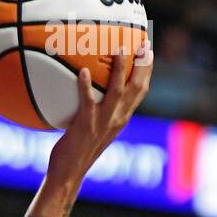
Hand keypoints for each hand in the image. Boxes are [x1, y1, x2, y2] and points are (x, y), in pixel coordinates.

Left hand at [48, 40, 153, 188]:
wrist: (68, 175)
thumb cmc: (76, 153)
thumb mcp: (94, 130)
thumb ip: (98, 112)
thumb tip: (90, 91)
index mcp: (121, 119)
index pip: (140, 92)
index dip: (147, 70)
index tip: (148, 51)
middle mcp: (117, 120)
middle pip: (137, 87)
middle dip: (142, 63)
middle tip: (142, 42)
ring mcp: (102, 123)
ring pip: (117, 91)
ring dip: (120, 69)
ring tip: (119, 49)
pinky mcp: (85, 125)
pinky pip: (87, 101)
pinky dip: (86, 86)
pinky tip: (83, 71)